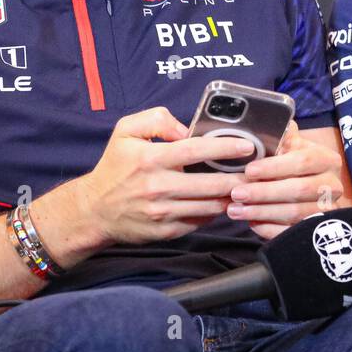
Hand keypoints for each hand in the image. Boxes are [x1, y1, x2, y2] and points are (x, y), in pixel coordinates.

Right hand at [76, 106, 258, 246]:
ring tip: (246, 187)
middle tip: (257, 171)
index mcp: (151, 158)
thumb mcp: (126, 131)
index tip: (247, 146)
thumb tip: (187, 129)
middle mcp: (158, 186)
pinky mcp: (166, 231)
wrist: (94, 210)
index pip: (196, 151)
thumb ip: (157, 120)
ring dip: (231, 197)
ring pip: (210, 206)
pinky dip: (214, 212)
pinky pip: (200, 221)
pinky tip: (223, 202)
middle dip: (238, 178)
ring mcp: (163, 212)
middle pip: (211, 183)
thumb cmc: (114, 167)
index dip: (225, 148)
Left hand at [225, 121, 348, 238]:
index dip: (275, 167)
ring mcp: (326, 210)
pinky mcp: (316, 231)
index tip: (249, 171)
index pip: (303, 162)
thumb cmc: (296, 164)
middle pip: (298, 190)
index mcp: (326, 159)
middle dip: (264, 193)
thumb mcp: (293, 146)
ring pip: (295, 214)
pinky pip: (292, 232)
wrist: (316, 191)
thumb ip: (283, 137)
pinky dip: (269, 229)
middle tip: (236, 194)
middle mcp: (332, 185)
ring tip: (235, 210)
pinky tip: (252, 223)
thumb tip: (269, 121)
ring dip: (262, 212)